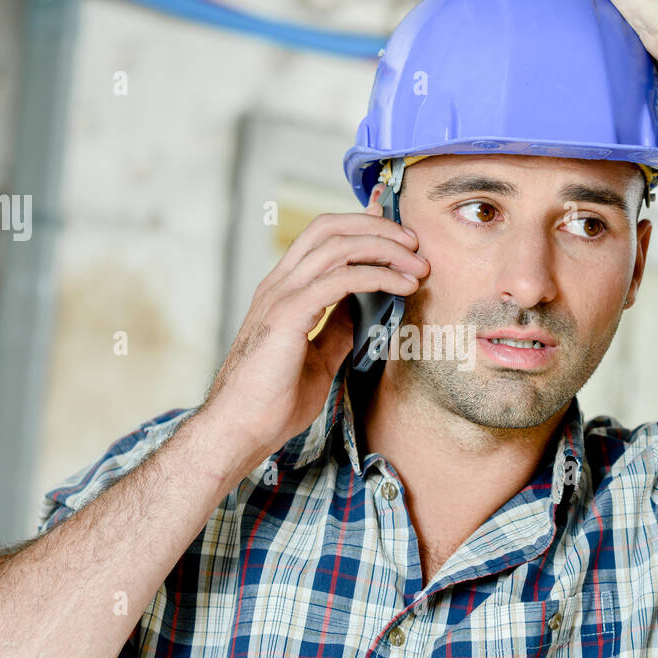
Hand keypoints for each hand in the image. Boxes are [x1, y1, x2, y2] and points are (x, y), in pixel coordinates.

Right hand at [203, 190, 429, 464]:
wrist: (240, 430)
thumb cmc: (272, 403)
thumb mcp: (318, 359)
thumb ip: (336, 329)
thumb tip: (361, 308)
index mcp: (282, 291)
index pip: (322, 238)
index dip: (362, 226)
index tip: (399, 234)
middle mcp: (279, 285)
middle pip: (330, 228)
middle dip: (377, 227)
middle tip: (415, 243)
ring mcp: (280, 296)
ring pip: (338, 246)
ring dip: (385, 248)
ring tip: (417, 264)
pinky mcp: (288, 315)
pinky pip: (341, 280)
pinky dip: (377, 276)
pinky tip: (402, 285)